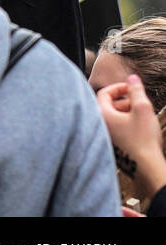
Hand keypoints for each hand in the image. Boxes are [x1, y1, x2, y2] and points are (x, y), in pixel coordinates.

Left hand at [98, 74, 165, 202]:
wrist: (146, 167)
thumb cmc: (143, 139)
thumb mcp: (143, 108)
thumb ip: (136, 90)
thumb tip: (132, 77)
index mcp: (101, 114)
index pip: (104, 93)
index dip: (119, 88)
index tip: (132, 88)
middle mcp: (98, 125)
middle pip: (107, 105)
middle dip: (124, 100)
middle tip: (138, 103)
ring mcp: (104, 136)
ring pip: (111, 117)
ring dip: (125, 112)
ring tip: (141, 115)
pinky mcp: (111, 146)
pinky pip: (114, 129)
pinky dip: (124, 124)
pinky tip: (138, 128)